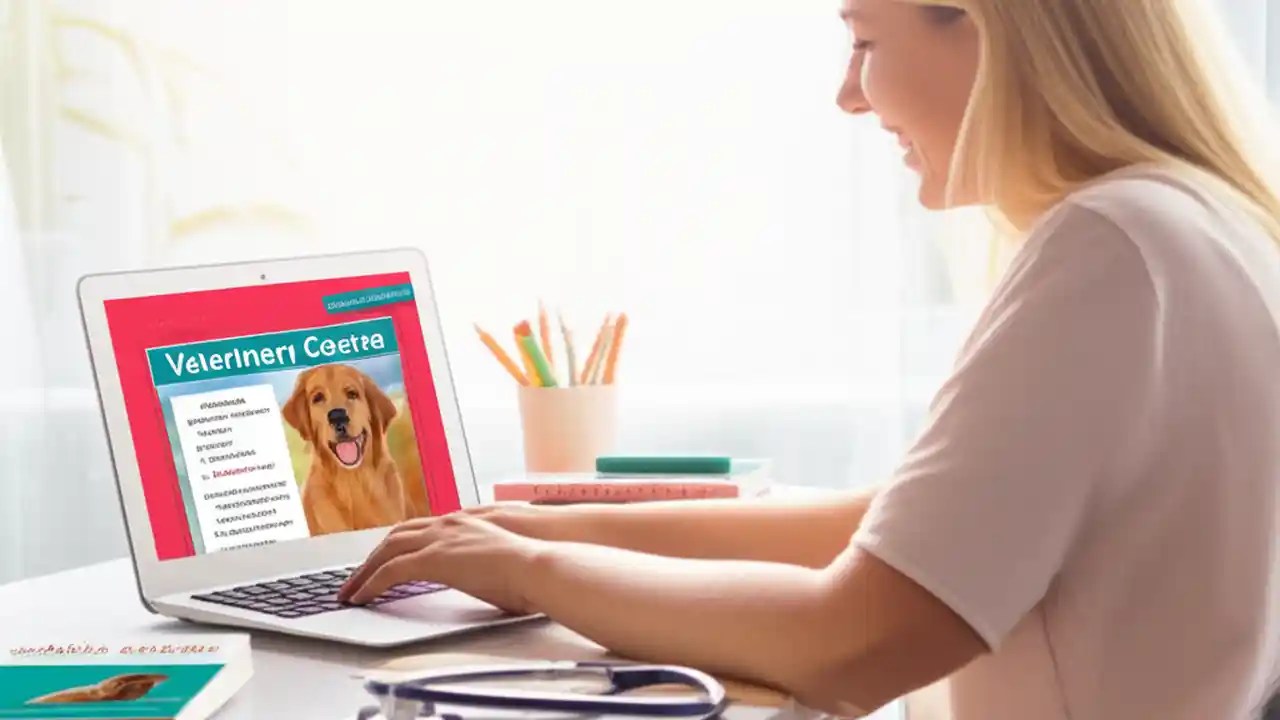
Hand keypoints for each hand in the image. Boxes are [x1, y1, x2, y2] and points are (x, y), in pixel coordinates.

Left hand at [337, 512, 548, 612]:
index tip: (382, 560)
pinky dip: (371, 584)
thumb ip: (481, 564)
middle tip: (356, 577)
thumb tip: (482, 581)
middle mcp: (447, 524)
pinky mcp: (434, 558)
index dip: (396, 545)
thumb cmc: (528, 568)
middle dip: (372, 557)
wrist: (537, 564)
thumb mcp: (498, 562)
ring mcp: (439, 538)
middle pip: (396, 536)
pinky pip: (390, 571)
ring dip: (364, 571)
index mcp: (462, 522)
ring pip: (386, 551)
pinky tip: (362, 598)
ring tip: (351, 591)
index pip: (418, 529)